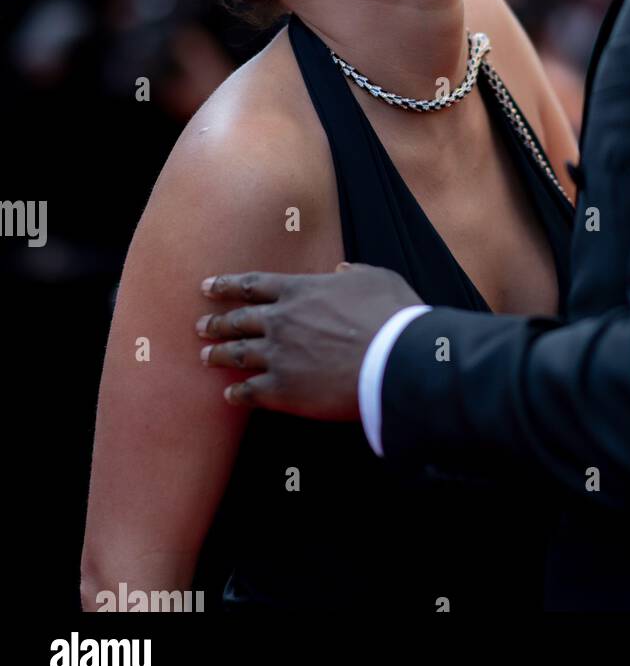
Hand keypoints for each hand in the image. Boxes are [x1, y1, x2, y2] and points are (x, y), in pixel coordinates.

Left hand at [196, 263, 422, 418]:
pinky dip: (236, 393)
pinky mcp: (283, 390)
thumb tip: (340, 270)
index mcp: (300, 290)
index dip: (227, 285)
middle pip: (238, 320)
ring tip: (206, 356)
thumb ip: (353, 272)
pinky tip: (229, 395)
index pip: (253, 284)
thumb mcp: (376, 278)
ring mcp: (278, 356)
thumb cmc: (390, 315)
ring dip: (219, 354)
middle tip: (200, 326)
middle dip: (216, 322)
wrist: (393, 358)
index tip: (207, 286)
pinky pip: (249, 391)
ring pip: (236, 354)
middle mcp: (281, 320)